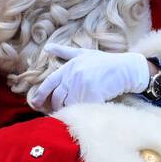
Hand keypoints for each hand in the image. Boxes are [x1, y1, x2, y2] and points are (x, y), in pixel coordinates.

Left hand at [27, 44, 152, 112]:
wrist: (125, 68)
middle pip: (57, 97)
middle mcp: (73, 75)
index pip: (49, 83)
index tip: (35, 104)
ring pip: (69, 104)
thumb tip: (47, 48)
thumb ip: (64, 52)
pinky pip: (82, 108)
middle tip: (58, 111)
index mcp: (69, 67)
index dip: (40, 94)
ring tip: (71, 113)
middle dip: (56, 106)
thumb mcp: (84, 53)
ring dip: (69, 110)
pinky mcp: (93, 94)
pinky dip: (81, 112)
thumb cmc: (105, 61)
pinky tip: (83, 114)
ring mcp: (83, 85)